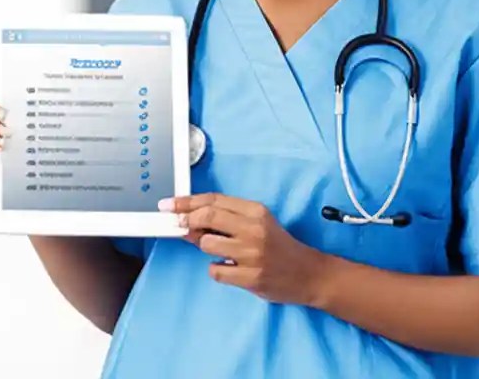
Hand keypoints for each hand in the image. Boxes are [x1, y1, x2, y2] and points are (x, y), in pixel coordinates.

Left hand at [161, 193, 328, 305]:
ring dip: (206, 248)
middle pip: (207, 217)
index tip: (169, 205)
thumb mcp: (257, 223)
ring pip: (207, 244)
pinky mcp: (251, 277)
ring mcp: (252, 254)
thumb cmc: (278, 246)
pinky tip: (231, 268)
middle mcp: (254, 229)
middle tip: (177, 225)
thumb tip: (189, 220)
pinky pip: (216, 271)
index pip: (214, 200)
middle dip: (186, 220)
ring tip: (222, 252)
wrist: (309, 273)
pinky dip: (218, 270)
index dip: (187, 201)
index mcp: (256, 211)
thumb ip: (227, 219)